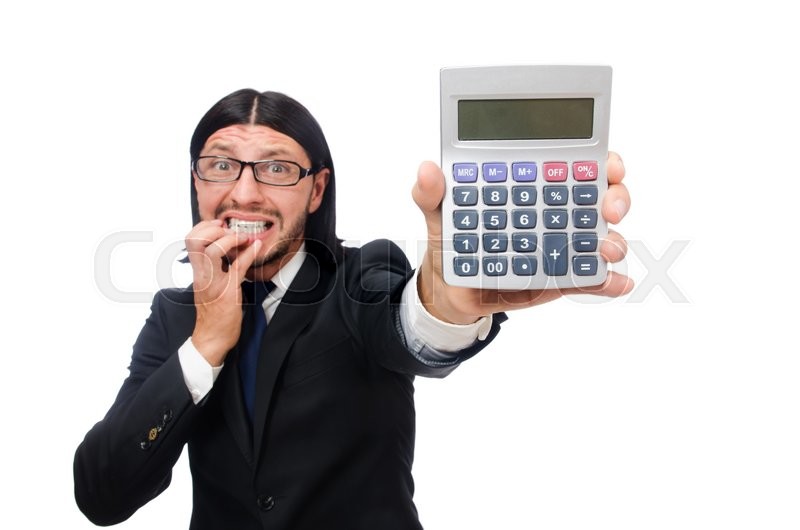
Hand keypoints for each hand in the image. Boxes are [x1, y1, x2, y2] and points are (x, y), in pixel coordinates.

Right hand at [185, 220, 262, 365]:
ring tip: (243, 238)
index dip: (204, 226)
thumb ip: (213, 267)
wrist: (211, 338)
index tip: (220, 224)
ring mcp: (214, 283)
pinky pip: (238, 268)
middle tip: (231, 231)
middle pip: (196, 240)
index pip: (190, 239)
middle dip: (215, 228)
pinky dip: (250, 253)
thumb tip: (227, 249)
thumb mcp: (208, 285)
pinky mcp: (228, 292)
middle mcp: (202, 274)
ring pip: (213, 251)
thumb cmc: (212, 312)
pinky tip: (258, 247)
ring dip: (230, 239)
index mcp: (197, 271)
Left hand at [412, 152, 633, 324]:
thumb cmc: (451, 241)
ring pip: (600, 236)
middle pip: (598, 196)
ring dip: (614, 240)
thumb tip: (427, 170)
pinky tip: (618, 282)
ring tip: (607, 249)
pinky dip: (607, 281)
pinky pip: (588, 278)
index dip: (600, 161)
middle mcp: (553, 212)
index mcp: (532, 187)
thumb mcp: (438, 215)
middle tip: (610, 208)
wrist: (449, 290)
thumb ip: (431, 193)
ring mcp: (559, 245)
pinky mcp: (559, 278)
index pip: (574, 165)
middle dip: (616, 197)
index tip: (608, 165)